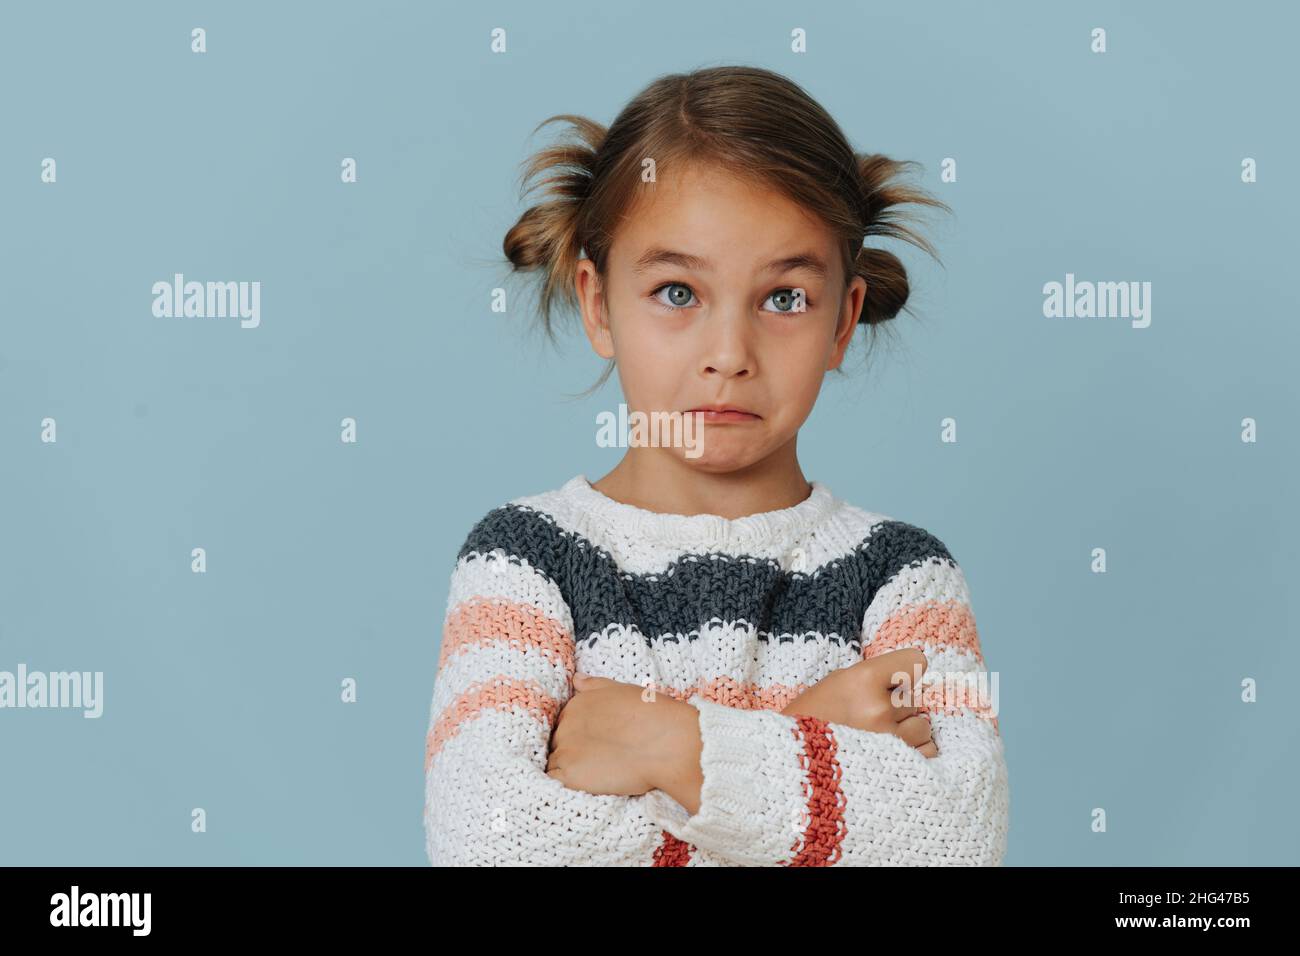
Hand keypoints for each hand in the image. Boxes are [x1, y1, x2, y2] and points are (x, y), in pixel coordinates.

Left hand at [545, 673, 687, 796]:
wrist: (666, 743)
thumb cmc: (652, 715)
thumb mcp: (622, 690)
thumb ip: (595, 685)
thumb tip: (576, 679)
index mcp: (578, 703)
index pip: (565, 723)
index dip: (579, 737)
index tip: (595, 746)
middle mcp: (566, 723)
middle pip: (557, 742)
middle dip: (572, 752)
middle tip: (596, 763)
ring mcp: (565, 749)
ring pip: (554, 762)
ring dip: (567, 769)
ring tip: (591, 776)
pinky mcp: (569, 773)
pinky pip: (554, 781)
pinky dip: (563, 784)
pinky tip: (581, 786)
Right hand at [780, 648, 937, 757]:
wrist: (794, 763)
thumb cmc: (811, 718)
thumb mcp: (836, 682)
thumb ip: (874, 677)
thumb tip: (908, 678)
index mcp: (864, 679)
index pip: (916, 662)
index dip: (905, 670)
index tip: (894, 680)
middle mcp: (880, 707)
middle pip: (915, 697)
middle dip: (898, 705)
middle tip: (872, 714)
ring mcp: (891, 740)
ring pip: (923, 726)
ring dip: (907, 730)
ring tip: (881, 735)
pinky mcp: (897, 766)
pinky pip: (927, 751)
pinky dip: (914, 752)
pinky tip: (893, 752)